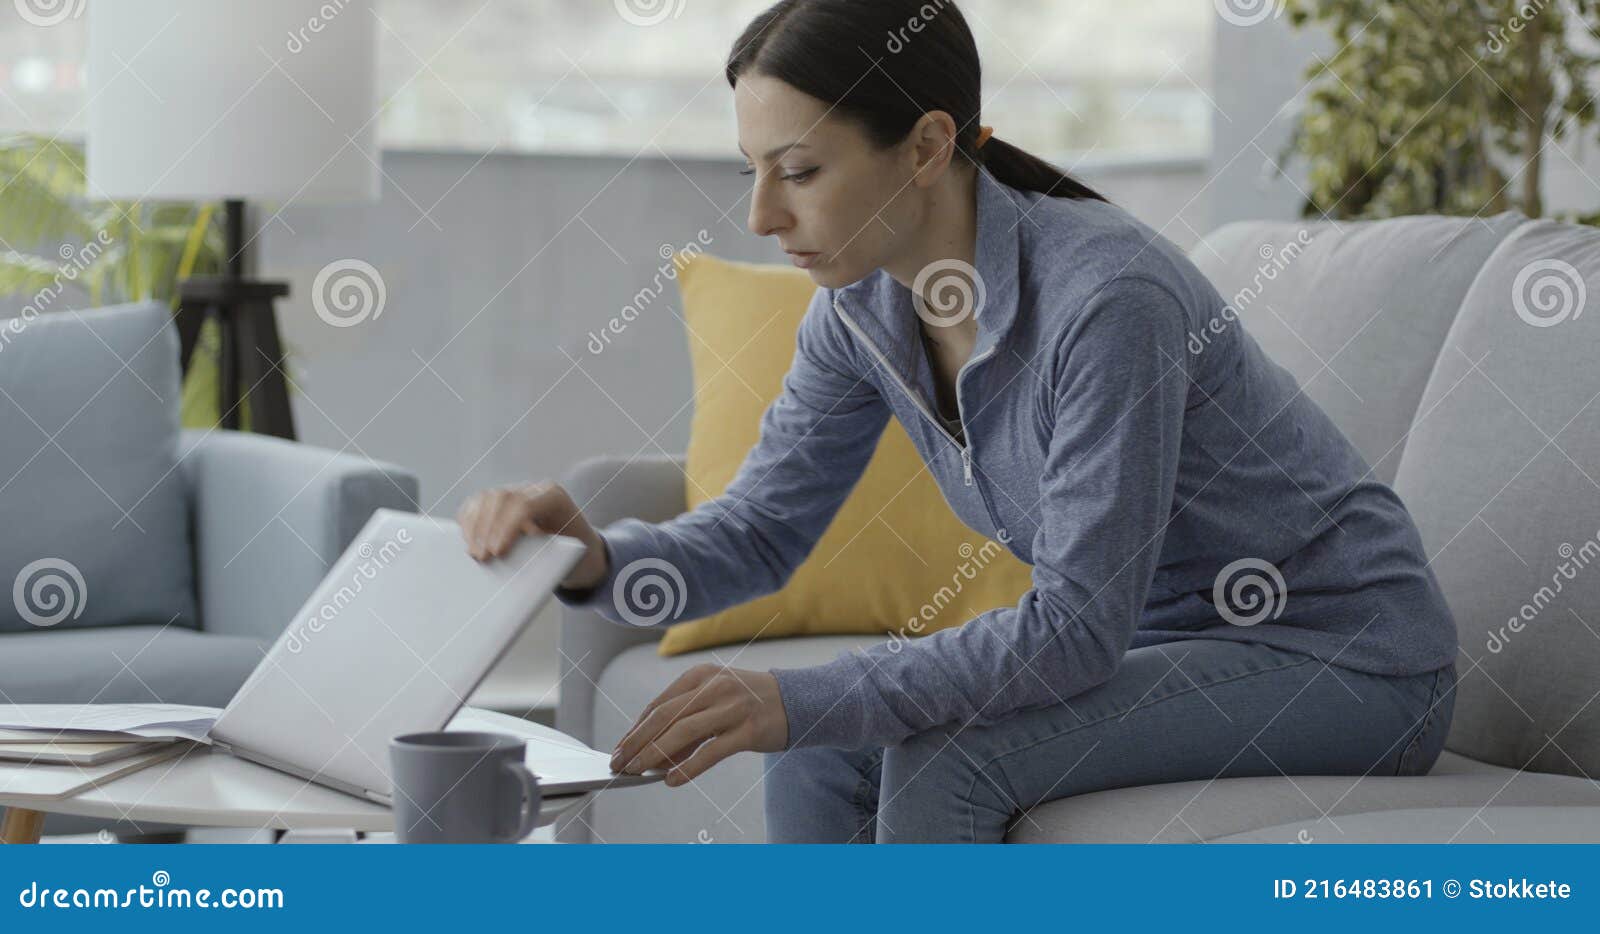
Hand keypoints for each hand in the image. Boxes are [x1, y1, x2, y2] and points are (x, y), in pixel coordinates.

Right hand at [456, 481, 607, 589]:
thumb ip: (546, 558)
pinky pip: (480, 502)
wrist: (580, 545)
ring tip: (472, 552)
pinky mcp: (503, 499)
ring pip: (488, 497)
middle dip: (487, 528)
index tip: (497, 552)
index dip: (507, 528)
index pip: (525, 505)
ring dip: (475, 524)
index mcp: (554, 498)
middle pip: (502, 498)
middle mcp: (535, 490)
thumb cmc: (574, 555)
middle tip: (480, 557)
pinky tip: (467, 538)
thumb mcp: (567, 556)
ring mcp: (517, 491)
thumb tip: (512, 570)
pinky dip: (470, 518)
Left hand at [610, 664, 788, 786]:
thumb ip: (686, 724)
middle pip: (664, 716)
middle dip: (637, 743)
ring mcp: (732, 707)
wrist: (796, 701)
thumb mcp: (714, 702)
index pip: (658, 705)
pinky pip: (712, 751)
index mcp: (700, 676)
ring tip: (637, 772)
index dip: (634, 730)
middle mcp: (714, 687)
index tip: (619, 750)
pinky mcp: (748, 729)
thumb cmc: (747, 704)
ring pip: (683, 731)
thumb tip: (653, 756)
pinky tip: (672, 780)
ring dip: (655, 754)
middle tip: (620, 764)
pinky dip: (689, 766)